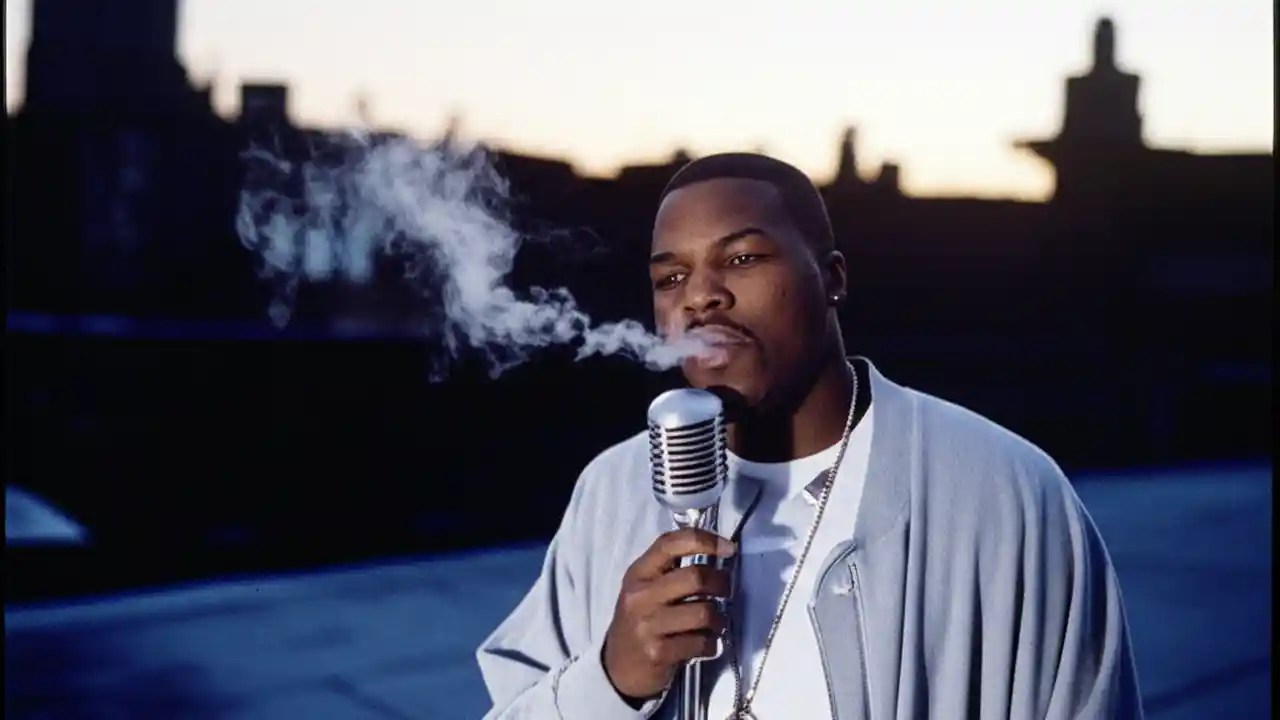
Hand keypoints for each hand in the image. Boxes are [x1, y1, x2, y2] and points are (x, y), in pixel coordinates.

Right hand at [602, 528, 735, 702]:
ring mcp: (648, 625)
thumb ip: (671, 569)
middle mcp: (640, 596)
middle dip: (721, 583)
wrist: (618, 666)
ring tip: (715, 623)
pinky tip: (704, 644)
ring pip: (704, 612)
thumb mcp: (645, 588)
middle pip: (695, 577)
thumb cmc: (640, 620)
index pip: (671, 543)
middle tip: (725, 591)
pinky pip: (701, 643)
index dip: (705, 540)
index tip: (728, 548)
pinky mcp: (658, 652)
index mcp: (639, 573)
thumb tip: (716, 551)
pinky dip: (711, 644)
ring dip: (719, 619)